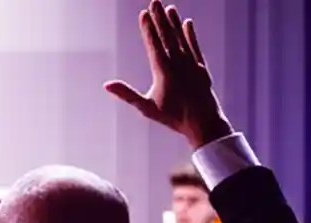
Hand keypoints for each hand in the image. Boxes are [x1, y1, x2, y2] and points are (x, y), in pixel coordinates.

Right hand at [104, 1, 232, 147]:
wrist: (204, 123)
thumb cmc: (173, 117)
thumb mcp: (146, 108)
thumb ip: (127, 94)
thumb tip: (106, 85)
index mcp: (164, 72)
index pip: (154, 45)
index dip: (148, 29)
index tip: (144, 14)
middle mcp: (179, 64)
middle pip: (167, 36)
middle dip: (159, 18)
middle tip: (154, 1)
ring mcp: (192, 64)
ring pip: (181, 38)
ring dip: (174, 23)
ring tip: (169, 7)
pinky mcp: (201, 67)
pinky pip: (194, 46)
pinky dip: (191, 35)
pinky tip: (187, 23)